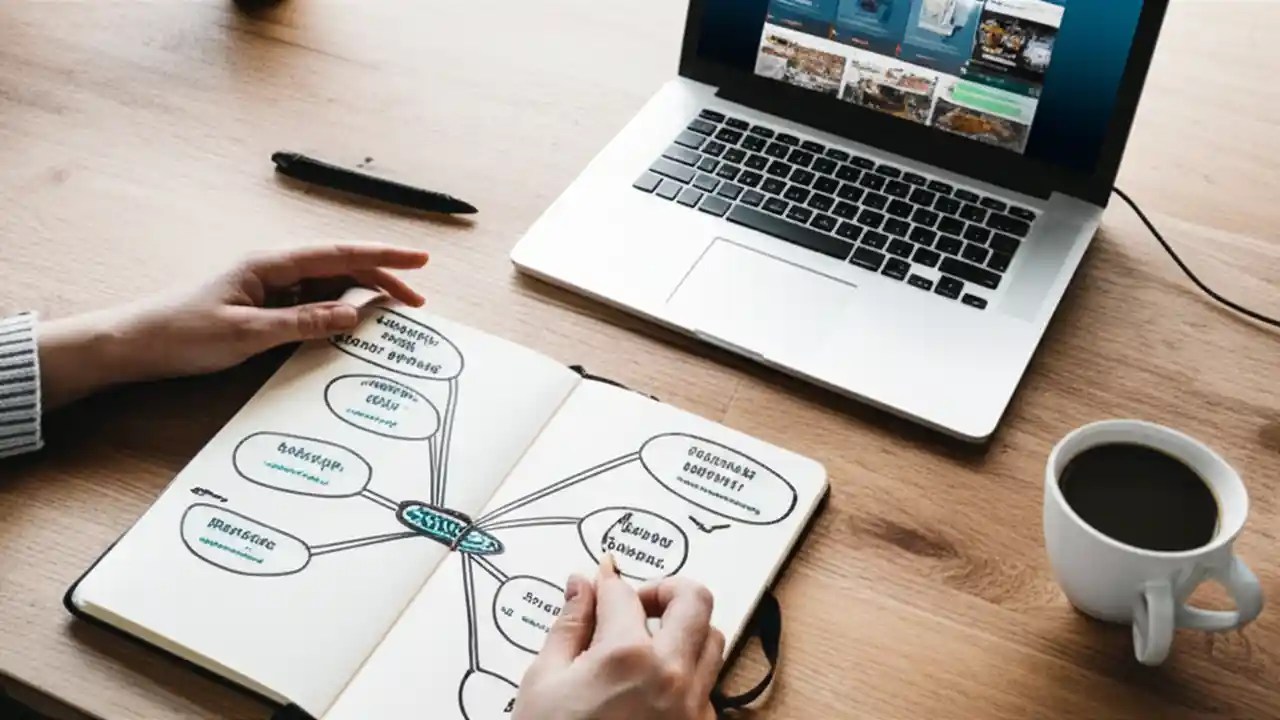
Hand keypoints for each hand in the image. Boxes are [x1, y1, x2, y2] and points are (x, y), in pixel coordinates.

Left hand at [37, 244, 428, 408]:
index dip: (382, 257)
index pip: (339, 254)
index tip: (419, 259)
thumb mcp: (247, 333)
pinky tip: (353, 328)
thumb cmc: (183, 333)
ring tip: (394, 317)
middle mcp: (274, 270)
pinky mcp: (264, 308)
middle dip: (381, 281)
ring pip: (329, 288)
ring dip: (361, 299)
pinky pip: (312, 307)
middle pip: (340, 269)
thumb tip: (354, 313)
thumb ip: (304, 322)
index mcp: (270, 263)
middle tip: (417, 301)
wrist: (136, 344)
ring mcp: (269, 289)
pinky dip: (337, 315)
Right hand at [513, 558, 724, 719]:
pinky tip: (652, 684)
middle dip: (664, 589)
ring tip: (648, 641)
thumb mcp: (543, 682)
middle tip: (635, 604)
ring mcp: (692, 705)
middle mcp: (670, 675)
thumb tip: (581, 585)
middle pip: (693, 599)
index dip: (605, 581)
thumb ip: (568, 626)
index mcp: (626, 656)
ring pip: (712, 639)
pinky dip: (686, 672)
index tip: (599, 578)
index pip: (623, 593)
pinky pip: (709, 683)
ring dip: (684, 628)